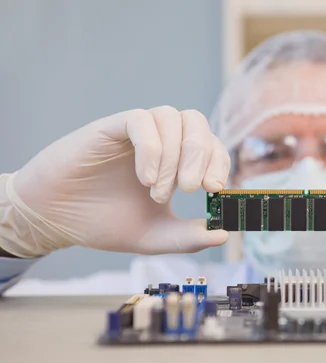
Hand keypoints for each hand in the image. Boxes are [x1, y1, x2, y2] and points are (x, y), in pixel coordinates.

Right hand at [0, 106, 229, 256]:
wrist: (55, 219)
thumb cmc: (104, 222)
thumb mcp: (155, 236)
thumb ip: (189, 237)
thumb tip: (225, 234)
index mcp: (175, 162)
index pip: (211, 146)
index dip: (220, 162)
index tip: (216, 190)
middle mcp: (159, 142)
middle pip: (197, 123)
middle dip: (202, 156)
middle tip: (193, 189)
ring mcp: (136, 133)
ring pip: (171, 117)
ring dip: (174, 156)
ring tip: (158, 192)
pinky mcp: (111, 127)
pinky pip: (141, 120)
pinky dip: (151, 148)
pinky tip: (145, 178)